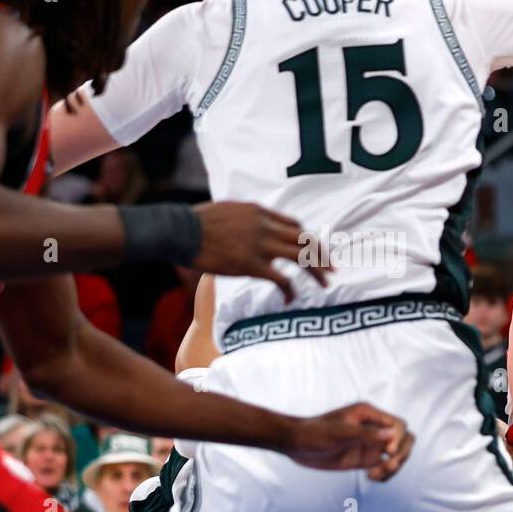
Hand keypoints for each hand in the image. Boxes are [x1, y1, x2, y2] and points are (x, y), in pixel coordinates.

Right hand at [191, 202, 331, 301]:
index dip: (307, 239)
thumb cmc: (195, 222)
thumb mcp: (225, 211)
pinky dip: (290, 290)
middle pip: (305, 239)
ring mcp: (260, 245)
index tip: (313, 250)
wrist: (180, 229)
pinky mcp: (250, 264)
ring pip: (301, 256)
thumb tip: (244, 226)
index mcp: (259, 213)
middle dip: (322, 254)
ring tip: (325, 284)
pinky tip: (290, 299)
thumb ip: (242, 219)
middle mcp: (265, 226)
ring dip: (317, 271)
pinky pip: (281, 279)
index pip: (294, 225)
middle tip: (332, 268)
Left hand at [284, 402, 413, 480]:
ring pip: (397, 454)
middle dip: (401, 454)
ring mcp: (370, 444)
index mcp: (368, 415)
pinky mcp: (365, 459)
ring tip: (375, 476)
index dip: (399, 439)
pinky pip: (385, 466)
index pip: (398, 425)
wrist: (296, 444)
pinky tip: (371, 478)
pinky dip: (385, 475)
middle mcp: (373, 428)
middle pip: (404, 439)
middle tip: (388, 466)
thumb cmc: (314, 432)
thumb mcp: (339, 433)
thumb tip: (393, 434)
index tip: (387, 453)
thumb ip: (366, 434)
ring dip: (394, 467)